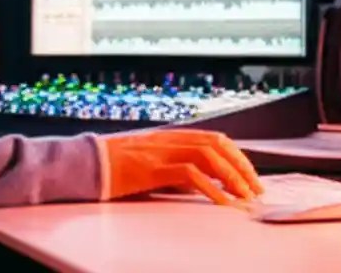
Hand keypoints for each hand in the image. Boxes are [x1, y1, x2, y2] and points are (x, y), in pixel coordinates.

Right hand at [100, 129, 263, 207]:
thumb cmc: (115, 167)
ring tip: (244, 196)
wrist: (85, 163)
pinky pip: (190, 176)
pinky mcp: (152, 168)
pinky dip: (212, 190)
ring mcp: (161, 152)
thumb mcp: (151, 165)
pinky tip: (223, 203)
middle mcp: (169, 139)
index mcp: (170, 136)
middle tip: (255, 188)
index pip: (214, 138)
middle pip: (217, 144)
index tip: (250, 175)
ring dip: (232, 177)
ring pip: (209, 156)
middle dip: (241, 166)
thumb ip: (176, 170)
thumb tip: (203, 186)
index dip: (236, 155)